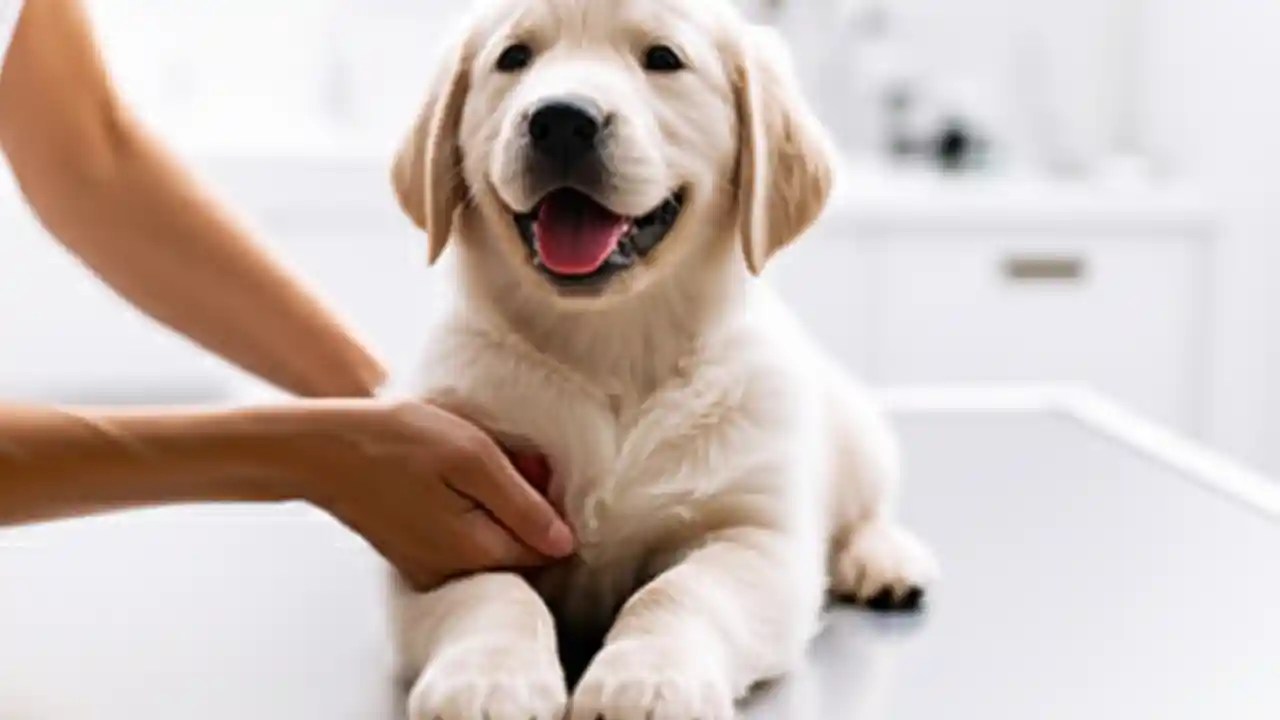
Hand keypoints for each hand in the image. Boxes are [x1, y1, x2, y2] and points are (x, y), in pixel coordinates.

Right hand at [274, 401, 573, 589]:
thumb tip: (565, 543)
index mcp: (474, 552)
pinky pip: (460, 541)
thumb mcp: (473, 458)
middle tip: (506, 459)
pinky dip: (466, 512)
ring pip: (488, 544)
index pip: (545, 551)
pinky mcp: (413, 558)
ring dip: (493, 508)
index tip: (534, 470)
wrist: (323, 449)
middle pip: (516, 550)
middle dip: (522, 508)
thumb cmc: (398, 442)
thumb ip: (523, 504)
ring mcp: (429, 570)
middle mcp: (453, 574)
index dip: (550, 508)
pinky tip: (449, 479)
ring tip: (474, 464)